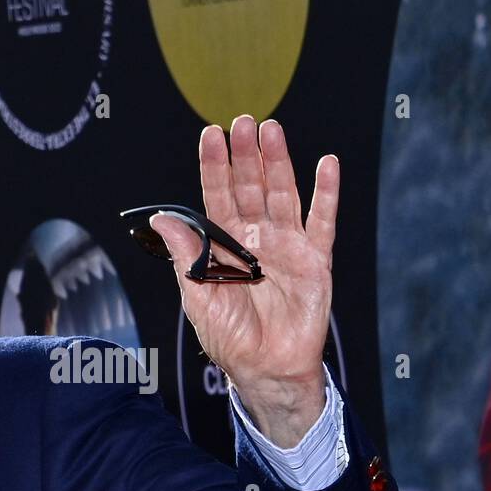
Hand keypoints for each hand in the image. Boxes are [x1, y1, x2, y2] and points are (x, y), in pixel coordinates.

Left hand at [148, 116, 336, 447]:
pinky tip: (326, 165)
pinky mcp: (314, 261)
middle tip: (242, 122)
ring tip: (272, 131)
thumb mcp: (198, 297)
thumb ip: (185, 256)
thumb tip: (164, 218)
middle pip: (250, 186)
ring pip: (282, 194)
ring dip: (278, 163)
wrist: (266, 369)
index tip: (210, 134)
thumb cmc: (230, 339)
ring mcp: (286, 246)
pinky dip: (325, 194)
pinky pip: (321, 222)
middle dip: (245, 155)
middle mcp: (255, 238)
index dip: (214, 165)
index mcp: (222, 245)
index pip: (216, 196)